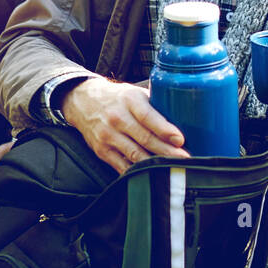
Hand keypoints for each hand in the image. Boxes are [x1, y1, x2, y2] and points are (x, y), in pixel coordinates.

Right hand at [61, 78, 189, 173]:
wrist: (83, 102)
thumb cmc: (117, 98)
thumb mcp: (134, 93)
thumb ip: (154, 104)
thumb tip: (183, 115)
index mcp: (129, 101)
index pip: (148, 116)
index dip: (164, 129)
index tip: (180, 139)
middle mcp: (117, 118)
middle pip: (145, 139)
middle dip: (167, 151)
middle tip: (184, 159)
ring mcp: (108, 136)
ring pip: (135, 154)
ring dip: (155, 163)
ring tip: (172, 168)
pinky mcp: (102, 151)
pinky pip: (122, 165)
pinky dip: (137, 172)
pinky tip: (152, 174)